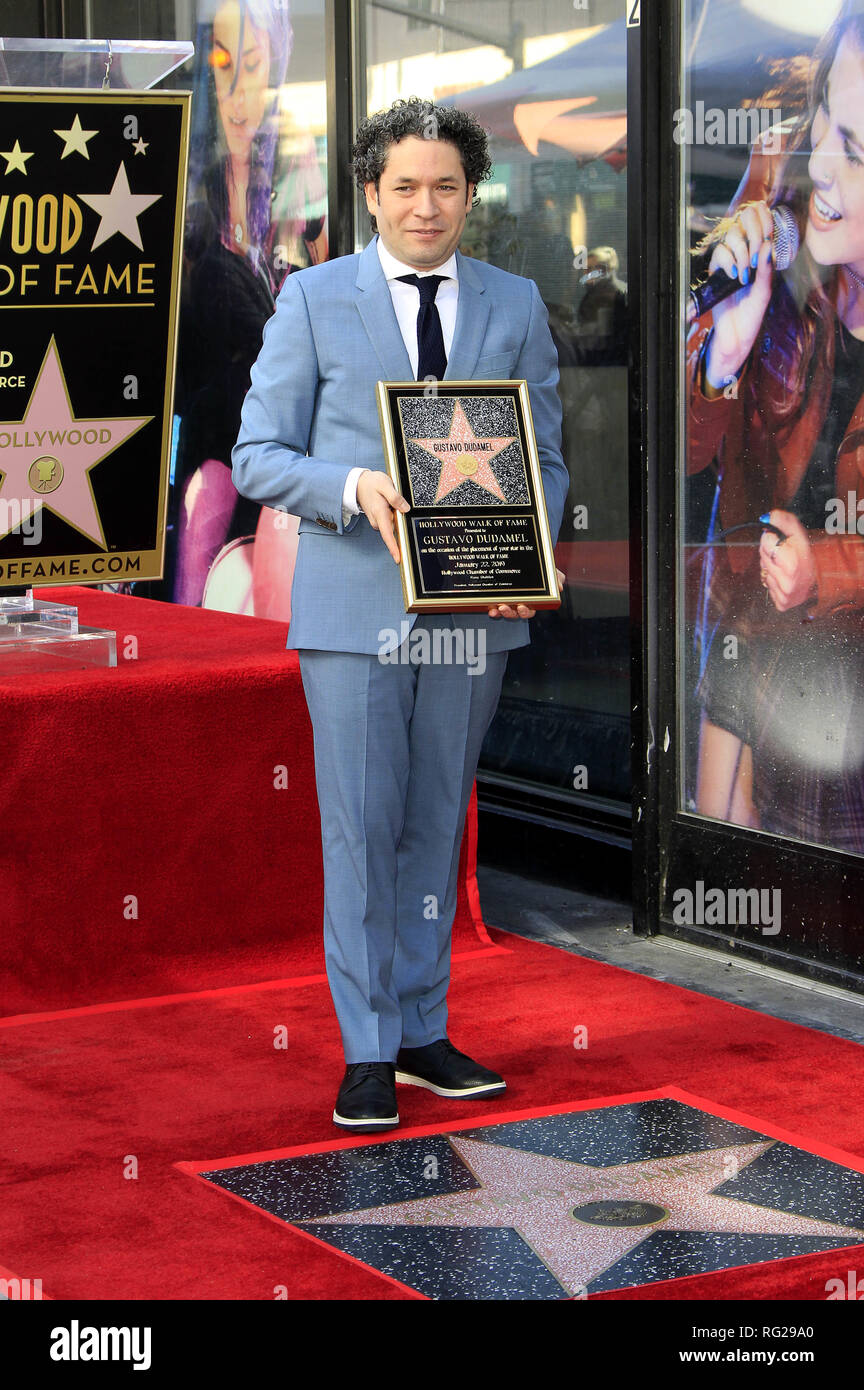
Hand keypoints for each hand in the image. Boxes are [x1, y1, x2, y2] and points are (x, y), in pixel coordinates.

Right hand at [356, 469, 408, 562]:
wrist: (358, 483)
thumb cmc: (371, 483)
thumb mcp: (385, 485)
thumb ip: (395, 497)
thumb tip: (405, 508)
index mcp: (380, 513)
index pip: (388, 535)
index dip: (394, 548)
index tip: (398, 559)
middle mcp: (377, 520)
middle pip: (393, 531)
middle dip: (400, 525)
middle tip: (397, 507)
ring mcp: (377, 521)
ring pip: (392, 525)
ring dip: (396, 517)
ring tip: (390, 500)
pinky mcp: (378, 519)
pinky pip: (389, 522)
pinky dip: (393, 516)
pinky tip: (391, 505)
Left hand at [488, 568, 564, 619]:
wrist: (527, 558)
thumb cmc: (541, 570)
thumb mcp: (550, 572)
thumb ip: (556, 579)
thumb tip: (559, 587)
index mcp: (532, 601)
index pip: (529, 611)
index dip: (525, 612)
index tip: (522, 607)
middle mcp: (519, 603)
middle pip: (515, 614)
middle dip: (510, 613)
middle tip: (504, 607)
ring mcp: (508, 601)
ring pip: (504, 612)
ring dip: (500, 612)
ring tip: (497, 607)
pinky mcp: (498, 598)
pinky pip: (494, 607)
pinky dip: (492, 610)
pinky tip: (490, 609)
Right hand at [704, 199, 773, 388]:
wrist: (735, 334)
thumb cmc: (753, 315)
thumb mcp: (765, 292)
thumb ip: (766, 270)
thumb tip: (768, 245)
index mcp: (762, 257)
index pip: (761, 226)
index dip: (763, 219)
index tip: (769, 231)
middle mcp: (746, 255)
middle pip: (745, 224)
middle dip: (753, 235)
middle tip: (758, 255)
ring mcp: (731, 261)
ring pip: (732, 236)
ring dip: (741, 251)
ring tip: (746, 273)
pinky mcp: (717, 271)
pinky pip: (720, 252)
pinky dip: (728, 260)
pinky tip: (736, 275)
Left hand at [759, 510, 816, 610]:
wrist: (821, 580)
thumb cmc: (809, 554)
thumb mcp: (799, 534)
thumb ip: (783, 521)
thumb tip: (767, 517)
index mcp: (793, 564)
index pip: (766, 541)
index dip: (771, 537)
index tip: (780, 539)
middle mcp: (788, 583)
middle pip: (763, 555)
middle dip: (770, 550)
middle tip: (785, 553)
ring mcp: (784, 595)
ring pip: (764, 571)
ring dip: (771, 565)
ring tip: (786, 565)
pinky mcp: (782, 604)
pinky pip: (767, 585)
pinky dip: (774, 579)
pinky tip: (785, 578)